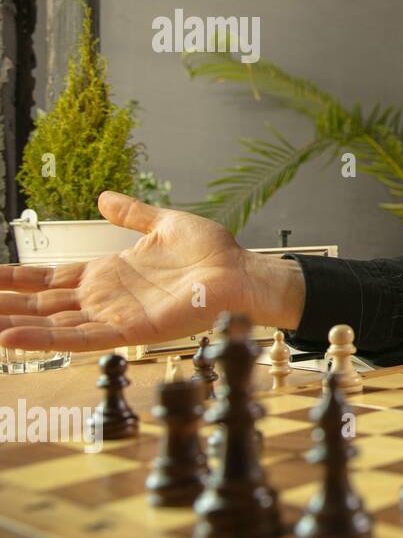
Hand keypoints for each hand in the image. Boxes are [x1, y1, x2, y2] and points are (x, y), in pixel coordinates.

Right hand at [0, 191, 290, 352]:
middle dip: (5, 306)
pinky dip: (45, 339)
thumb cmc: (212, 253)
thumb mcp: (163, 224)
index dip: (16, 280)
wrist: (243, 271)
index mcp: (107, 274)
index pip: (48, 281)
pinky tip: (11, 339)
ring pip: (52, 325)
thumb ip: (131, 214)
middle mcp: (104, 299)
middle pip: (41, 306)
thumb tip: (104, 197)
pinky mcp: (131, 330)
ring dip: (15, 326)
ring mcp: (115, 316)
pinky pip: (82, 337)